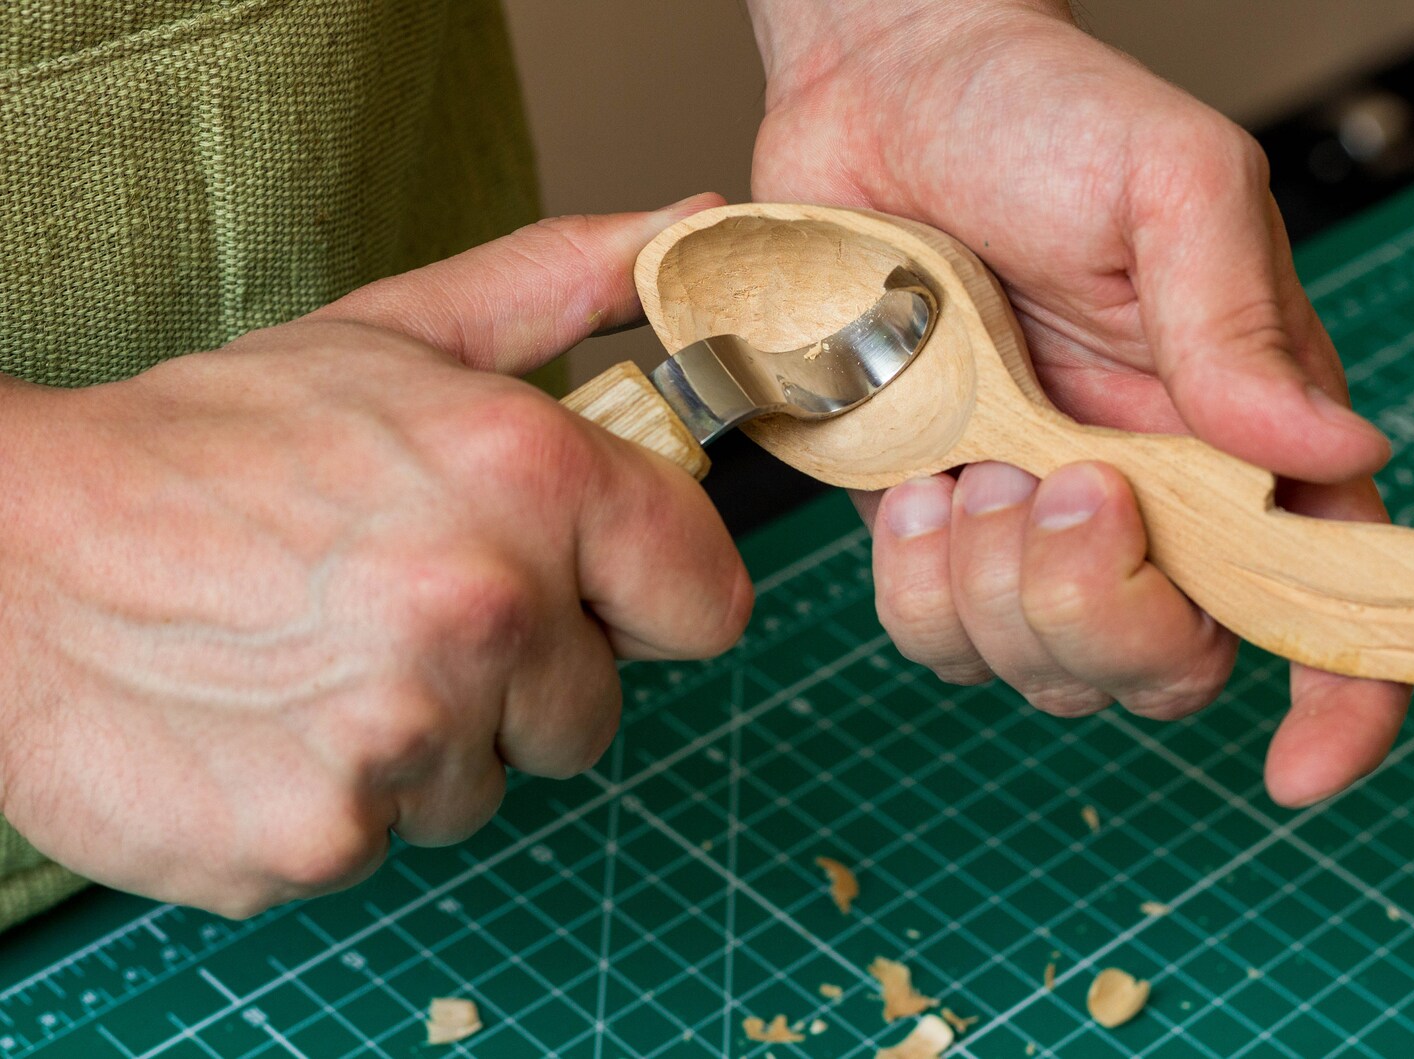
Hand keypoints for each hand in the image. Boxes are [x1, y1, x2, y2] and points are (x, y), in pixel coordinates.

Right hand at [0, 196, 750, 915]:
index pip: (707, 599)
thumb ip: (563, 286)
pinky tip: (269, 724)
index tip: (587, 591)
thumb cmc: (212, 445)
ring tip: (320, 660)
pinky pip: (392, 838)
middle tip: (398, 611)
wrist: (6, 556)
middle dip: (519, 679)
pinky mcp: (323, 836)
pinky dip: (341, 800)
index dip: (648, 599)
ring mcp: (405, 733)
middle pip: (593, 712)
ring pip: (491, 785)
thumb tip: (696, 227)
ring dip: (427, 742)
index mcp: (530, 477)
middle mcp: (485, 607)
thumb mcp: (396, 334)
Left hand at [746, 0, 1409, 804]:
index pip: (1323, 595)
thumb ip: (1238, 327)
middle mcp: (1148, 500)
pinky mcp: (928, 523)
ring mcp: (1030, 522)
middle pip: (1167, 666)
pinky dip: (917, 590)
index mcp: (1242, 433)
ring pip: (1043, 669)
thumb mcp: (1173, 187)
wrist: (883, 95)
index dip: (1336, 700)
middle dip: (1111, 618)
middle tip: (1067, 485)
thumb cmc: (1044, 117)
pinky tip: (912, 488)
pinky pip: (933, 636)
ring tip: (970, 470)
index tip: (1300, 765)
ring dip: (1002, 598)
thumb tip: (1333, 455)